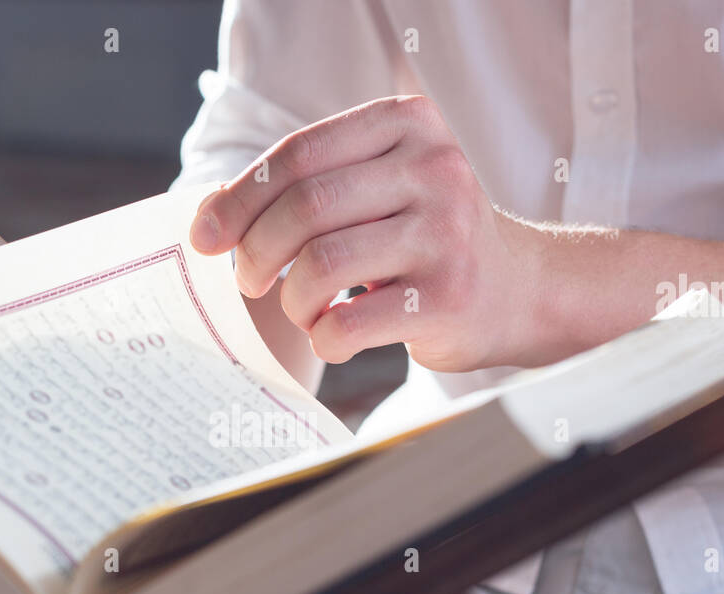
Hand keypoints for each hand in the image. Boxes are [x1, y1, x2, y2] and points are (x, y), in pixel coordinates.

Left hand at [189, 95, 550, 371]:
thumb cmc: (426, 239)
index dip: (240, 200)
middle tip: (249, 282)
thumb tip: (207, 215)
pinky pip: (349, 321)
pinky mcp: (448, 297)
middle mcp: (435, 168)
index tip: (205, 238)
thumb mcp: (378, 188)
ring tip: (303, 310)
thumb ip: (307, 188)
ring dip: (292, 300)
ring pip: (322, 265)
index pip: (299, 155)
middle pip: (305, 207)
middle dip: (257, 253)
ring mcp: (447, 232)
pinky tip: (333, 336)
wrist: (518, 291)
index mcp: (409, 124)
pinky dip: (324, 337)